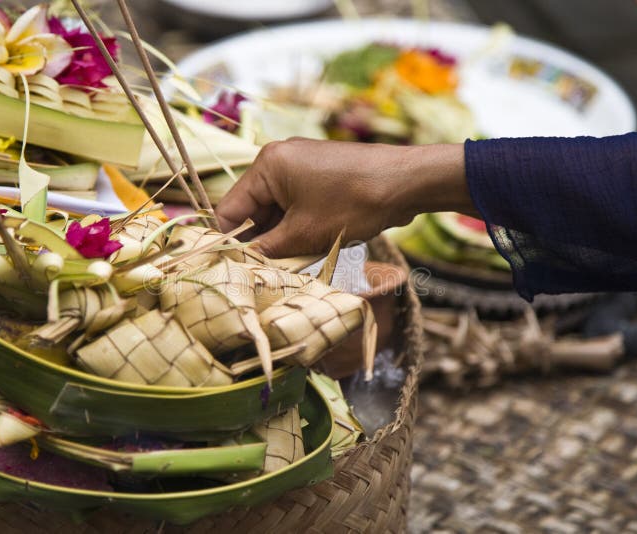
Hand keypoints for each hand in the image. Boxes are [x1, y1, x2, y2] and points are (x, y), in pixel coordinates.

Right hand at [216, 137, 471, 257]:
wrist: (407, 182)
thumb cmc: (353, 203)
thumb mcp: (304, 234)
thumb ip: (267, 250)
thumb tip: (243, 265)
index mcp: (267, 165)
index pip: (229, 209)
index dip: (229, 243)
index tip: (233, 272)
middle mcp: (280, 160)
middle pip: (253, 211)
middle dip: (260, 243)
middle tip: (265, 275)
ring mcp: (302, 167)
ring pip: (277, 213)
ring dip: (281, 240)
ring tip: (291, 266)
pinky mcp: (322, 177)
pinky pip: (298, 207)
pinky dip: (299, 229)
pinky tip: (309, 251)